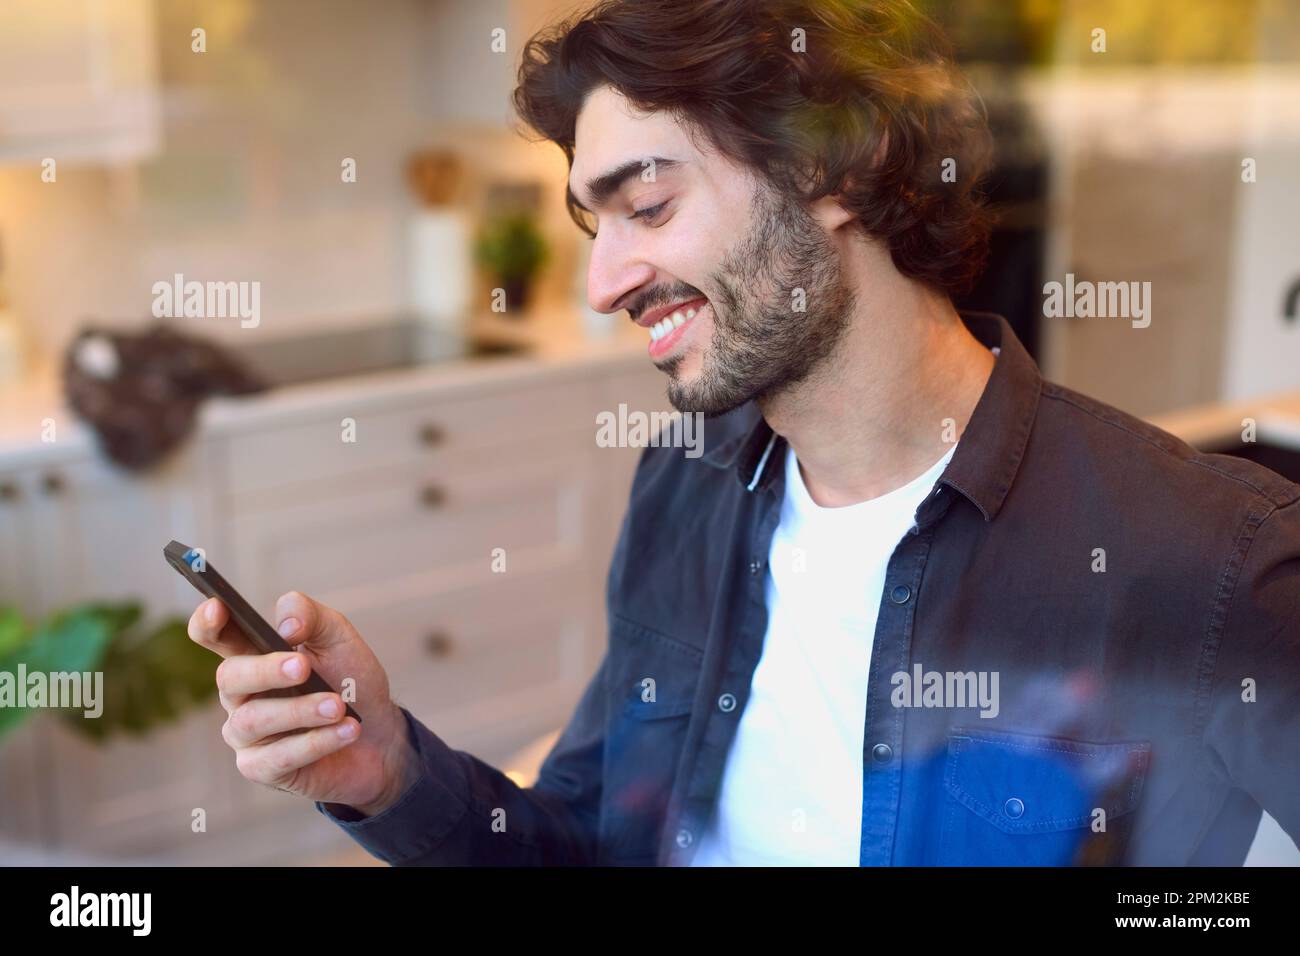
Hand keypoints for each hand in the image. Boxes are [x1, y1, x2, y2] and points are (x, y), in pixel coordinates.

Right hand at [187, 591, 416, 815]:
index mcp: (253, 655)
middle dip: (266, 671)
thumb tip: (286, 625)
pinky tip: (346, 730)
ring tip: (338, 706)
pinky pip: (277, 757)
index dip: (206, 622)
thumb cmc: (351, 681)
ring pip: (252, 720)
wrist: (380, 735)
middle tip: (304, 667)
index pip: (215, 635)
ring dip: (300, 710)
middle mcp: (241, 694)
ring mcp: (247, 734)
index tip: (219, 607)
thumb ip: (312, 617)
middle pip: (230, 677)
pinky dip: (316, 741)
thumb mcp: (339, 639)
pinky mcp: (262, 768)